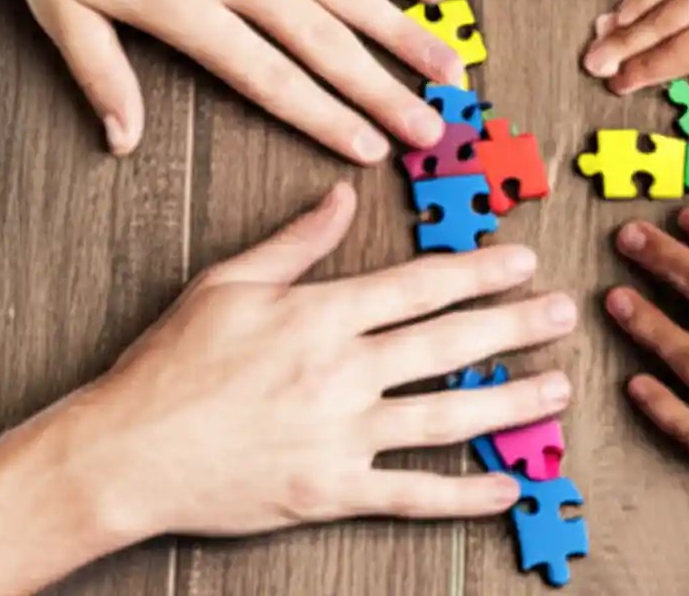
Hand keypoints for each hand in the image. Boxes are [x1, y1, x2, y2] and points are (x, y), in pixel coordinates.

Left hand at [0, 0, 462, 160]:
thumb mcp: (59, 7)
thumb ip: (101, 78)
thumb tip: (124, 144)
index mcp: (184, 9)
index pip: (269, 78)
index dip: (324, 119)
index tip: (370, 150)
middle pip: (322, 43)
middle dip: (383, 92)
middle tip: (432, 127)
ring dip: (403, 32)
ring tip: (449, 69)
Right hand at [79, 183, 577, 536]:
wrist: (125, 452)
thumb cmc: (169, 365)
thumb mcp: (228, 283)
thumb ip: (296, 240)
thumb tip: (343, 194)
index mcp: (320, 315)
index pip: (420, 286)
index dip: (480, 272)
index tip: (522, 261)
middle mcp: (342, 371)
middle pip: (449, 342)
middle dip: (515, 325)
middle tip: (564, 315)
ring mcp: (342, 434)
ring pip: (447, 414)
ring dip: (510, 400)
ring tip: (558, 387)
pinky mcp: (333, 490)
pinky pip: (412, 493)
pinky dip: (464, 495)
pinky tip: (508, 487)